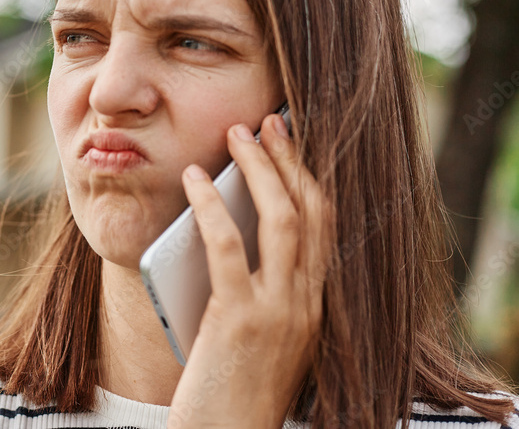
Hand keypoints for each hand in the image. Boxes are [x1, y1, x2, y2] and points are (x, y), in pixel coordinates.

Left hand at [167, 113, 334, 428]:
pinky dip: (211, 203)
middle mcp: (309, 307)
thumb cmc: (230, 396)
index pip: (325, 230)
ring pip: (282, 219)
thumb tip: (226, 227)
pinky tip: (193, 179)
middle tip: (269, 122)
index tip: (292, 143)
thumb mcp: (253, 338)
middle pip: (311, 213)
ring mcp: (280, 314)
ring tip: (238, 135)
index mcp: (315, 309)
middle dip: (291, 160)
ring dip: (261, 168)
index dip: (310, 180)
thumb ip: (253, 290)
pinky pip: (227, 246)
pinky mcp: (240, 322)